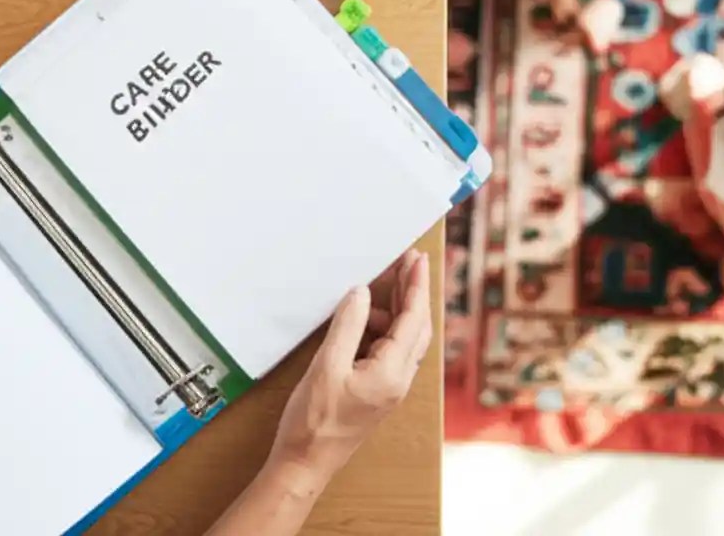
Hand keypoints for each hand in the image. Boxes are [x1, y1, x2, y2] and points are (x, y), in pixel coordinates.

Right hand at [269, 249, 431, 479]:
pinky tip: (362, 319)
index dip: (416, 286)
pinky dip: (381, 328)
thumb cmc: (314, 422)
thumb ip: (348, 326)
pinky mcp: (377, 390)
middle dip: (413, 293)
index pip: (413, 320)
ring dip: (394, 310)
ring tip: (374, 288)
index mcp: (391, 373)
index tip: (418, 259)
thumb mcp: (327, 366)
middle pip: (416, 327)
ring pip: (403, 338)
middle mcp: (398, 380)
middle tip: (407, 262)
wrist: (305, 464)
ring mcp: (389, 387)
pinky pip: (389, 351)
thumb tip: (361, 293)